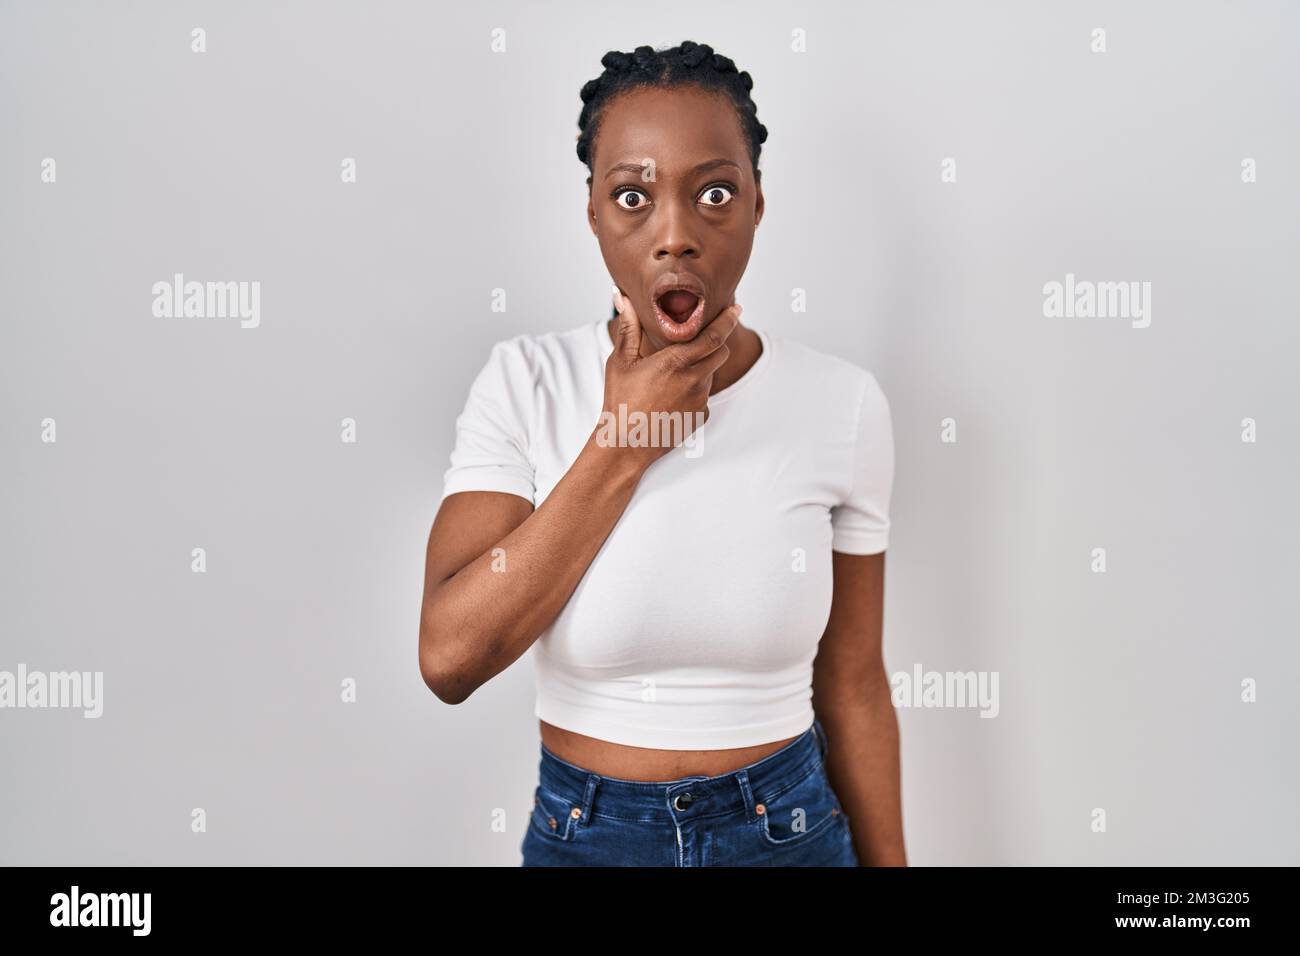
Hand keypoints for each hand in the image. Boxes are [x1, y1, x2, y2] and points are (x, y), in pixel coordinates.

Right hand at [596, 287, 741, 467]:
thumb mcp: (620, 361)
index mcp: (674, 362)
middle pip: (720, 352)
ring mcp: (699, 401)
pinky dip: (695, 391)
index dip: (727, 320)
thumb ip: (628, 326)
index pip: (713, 336)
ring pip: (711, 374)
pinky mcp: (701, 417)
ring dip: (701, 367)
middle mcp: (693, 381)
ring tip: (671, 376)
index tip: (735, 308)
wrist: (624, 445)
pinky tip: (672, 396)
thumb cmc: (619, 401)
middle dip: (716, 342)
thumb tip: (620, 296)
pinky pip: (705, 396)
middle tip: (701, 338)